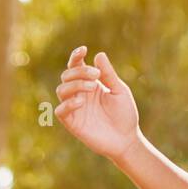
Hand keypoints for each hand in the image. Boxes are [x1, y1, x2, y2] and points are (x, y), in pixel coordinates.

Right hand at [55, 45, 139, 159]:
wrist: (126, 139)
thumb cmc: (124, 113)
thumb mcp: (119, 90)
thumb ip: (108, 74)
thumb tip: (98, 54)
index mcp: (90, 83)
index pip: (76, 66)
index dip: (76, 56)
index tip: (83, 50)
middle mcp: (79, 93)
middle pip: (67, 75)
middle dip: (79, 72)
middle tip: (96, 76)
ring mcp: (74, 108)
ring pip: (61, 90)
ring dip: (75, 84)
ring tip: (92, 87)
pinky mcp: (72, 123)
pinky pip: (60, 111)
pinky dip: (68, 104)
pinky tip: (81, 102)